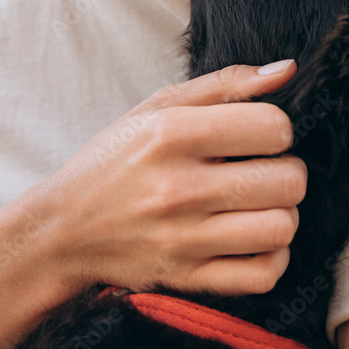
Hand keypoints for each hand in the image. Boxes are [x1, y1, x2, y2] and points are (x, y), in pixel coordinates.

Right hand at [37, 61, 306, 301]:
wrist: (61, 229)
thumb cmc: (114, 160)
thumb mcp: (157, 106)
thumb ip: (225, 84)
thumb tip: (288, 70)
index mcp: (171, 134)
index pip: (273, 128)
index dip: (277, 129)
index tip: (258, 135)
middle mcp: (178, 187)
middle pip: (287, 180)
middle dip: (287, 171)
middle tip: (264, 169)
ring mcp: (183, 238)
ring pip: (280, 228)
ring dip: (282, 214)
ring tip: (259, 204)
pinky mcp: (187, 278)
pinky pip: (263, 275)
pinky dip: (272, 258)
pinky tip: (254, 239)